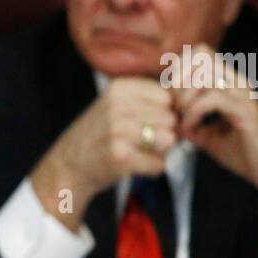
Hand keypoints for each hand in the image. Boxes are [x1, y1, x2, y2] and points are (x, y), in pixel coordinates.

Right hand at [32, 76, 176, 227]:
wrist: (67, 165)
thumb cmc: (99, 135)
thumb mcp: (116, 104)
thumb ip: (148, 100)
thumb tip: (190, 106)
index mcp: (119, 88)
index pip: (168, 97)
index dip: (165, 114)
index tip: (148, 125)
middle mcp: (118, 105)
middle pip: (171, 119)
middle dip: (164, 134)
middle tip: (142, 143)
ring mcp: (118, 130)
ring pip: (169, 140)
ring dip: (160, 152)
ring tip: (139, 152)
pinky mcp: (120, 156)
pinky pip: (159, 164)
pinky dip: (152, 169)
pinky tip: (134, 166)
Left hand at [174, 44, 257, 224]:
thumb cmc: (245, 154)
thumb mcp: (209, 137)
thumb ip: (190, 124)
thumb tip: (168, 121)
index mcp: (230, 84)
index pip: (200, 53)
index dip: (178, 70)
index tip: (171, 98)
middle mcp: (239, 82)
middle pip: (200, 55)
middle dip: (178, 80)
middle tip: (174, 108)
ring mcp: (245, 94)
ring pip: (205, 73)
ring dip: (184, 96)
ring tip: (182, 118)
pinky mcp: (248, 111)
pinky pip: (212, 98)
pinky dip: (193, 112)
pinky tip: (191, 128)